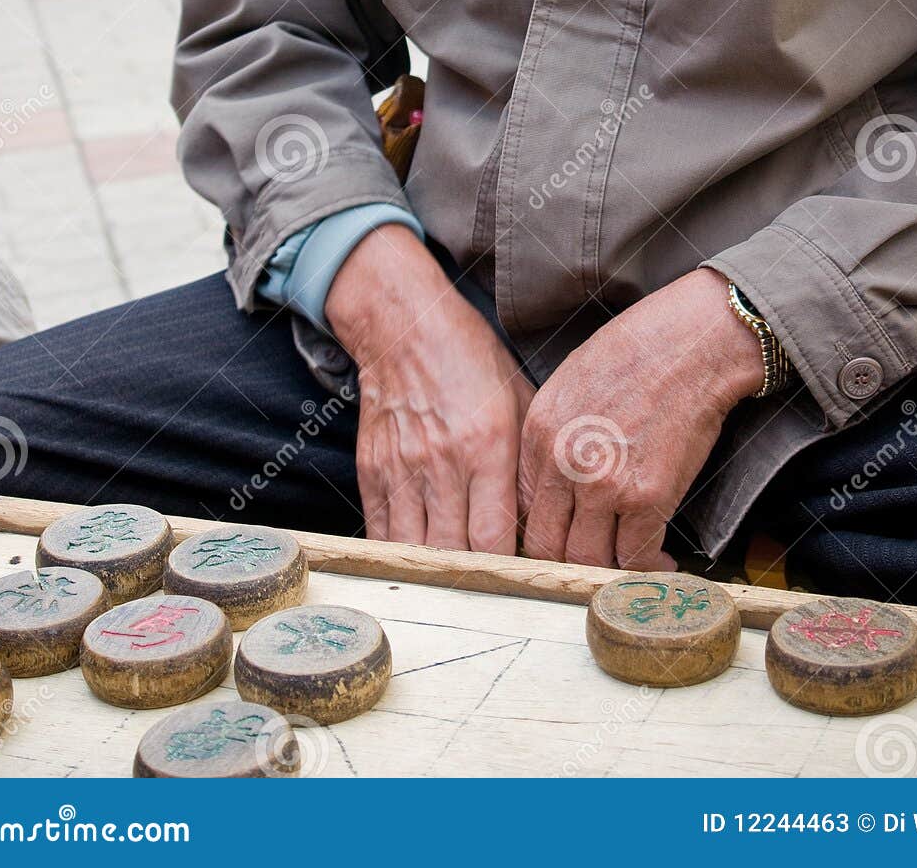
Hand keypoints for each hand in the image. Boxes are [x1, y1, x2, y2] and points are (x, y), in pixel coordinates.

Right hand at [327, 226, 534, 552]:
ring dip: (436, 573)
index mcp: (487, 444)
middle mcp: (443, 462)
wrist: (404, 326)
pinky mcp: (373, 470)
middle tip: (492, 590)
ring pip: (414, 552)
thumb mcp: (520, 398)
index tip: (522, 577)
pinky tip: (419, 559)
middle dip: (474, 580)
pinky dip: (400, 554)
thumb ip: (529, 460)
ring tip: (456, 583)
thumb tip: (543, 519)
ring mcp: (402, 468)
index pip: (496, 537)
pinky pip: (381, 533)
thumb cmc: (470, 358)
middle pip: (455, 554)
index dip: (509, 569)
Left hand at [518, 267, 764, 569]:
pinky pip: (636, 557)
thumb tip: (552, 484)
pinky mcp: (648, 496)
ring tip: (623, 563)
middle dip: (566, 561)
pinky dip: (648, 567)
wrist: (691, 344)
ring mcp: (604, 483)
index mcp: (539, 433)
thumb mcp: (569, 384)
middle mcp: (563, 463)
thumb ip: (552, 436)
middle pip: (546, 544)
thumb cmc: (636, 354)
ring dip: (606, 568)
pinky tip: (659, 560)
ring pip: (587, 560)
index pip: (522, 508)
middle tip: (589, 562)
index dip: (541, 531)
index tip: (561, 539)